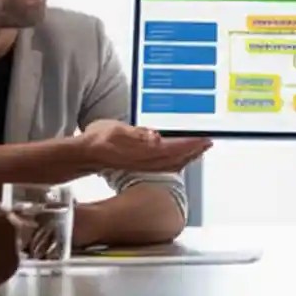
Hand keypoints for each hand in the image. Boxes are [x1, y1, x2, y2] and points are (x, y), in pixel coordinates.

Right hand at [81, 119, 211, 171]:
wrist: (86, 155)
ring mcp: (146, 165)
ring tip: (200, 148)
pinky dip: (178, 161)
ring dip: (189, 156)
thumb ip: (136, 134)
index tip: (205, 139)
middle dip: (195, 150)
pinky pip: (167, 165)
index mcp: (145, 150)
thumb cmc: (99, 140)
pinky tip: (181, 158)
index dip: (191, 144)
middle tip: (209, 142)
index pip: (175, 147)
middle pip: (179, 157)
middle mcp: (148, 160)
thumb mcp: (115, 130)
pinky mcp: (143, 165)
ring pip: (174, 163)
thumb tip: (155, 138)